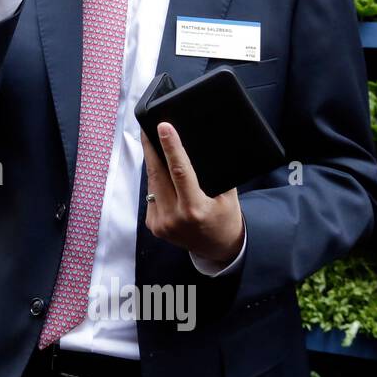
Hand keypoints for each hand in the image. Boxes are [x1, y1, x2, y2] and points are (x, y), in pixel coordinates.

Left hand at [140, 122, 244, 263]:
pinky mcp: (153, 226)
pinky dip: (156, 182)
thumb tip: (197, 145)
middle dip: (151, 149)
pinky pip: (151, 196)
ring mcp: (160, 223)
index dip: (171, 147)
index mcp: (195, 209)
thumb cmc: (226, 218)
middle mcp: (174, 217)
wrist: (218, 249)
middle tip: (148, 128)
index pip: (180, 172)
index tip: (163, 127)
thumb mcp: (228, 196)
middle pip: (158, 174)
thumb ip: (213, 174)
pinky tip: (160, 172)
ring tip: (153, 144)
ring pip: (152, 184)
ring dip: (152, 164)